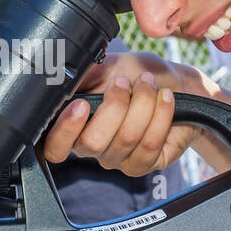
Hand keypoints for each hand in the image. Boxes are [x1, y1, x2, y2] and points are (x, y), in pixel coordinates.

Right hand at [42, 52, 205, 175]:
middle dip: (115, 105)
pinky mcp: (146, 163)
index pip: (55, 147)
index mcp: (76, 126)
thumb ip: (81, 75)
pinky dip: (160, 114)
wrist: (175, 83)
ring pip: (126, 138)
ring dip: (142, 103)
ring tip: (148, 83)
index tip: (82, 105)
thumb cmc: (136, 75)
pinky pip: (150, 144)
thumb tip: (60, 76)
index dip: (65, 130)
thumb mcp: (105, 67)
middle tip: (126, 83)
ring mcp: (120, 159)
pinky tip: (165, 98)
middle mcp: (95, 148)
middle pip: (93, 142)